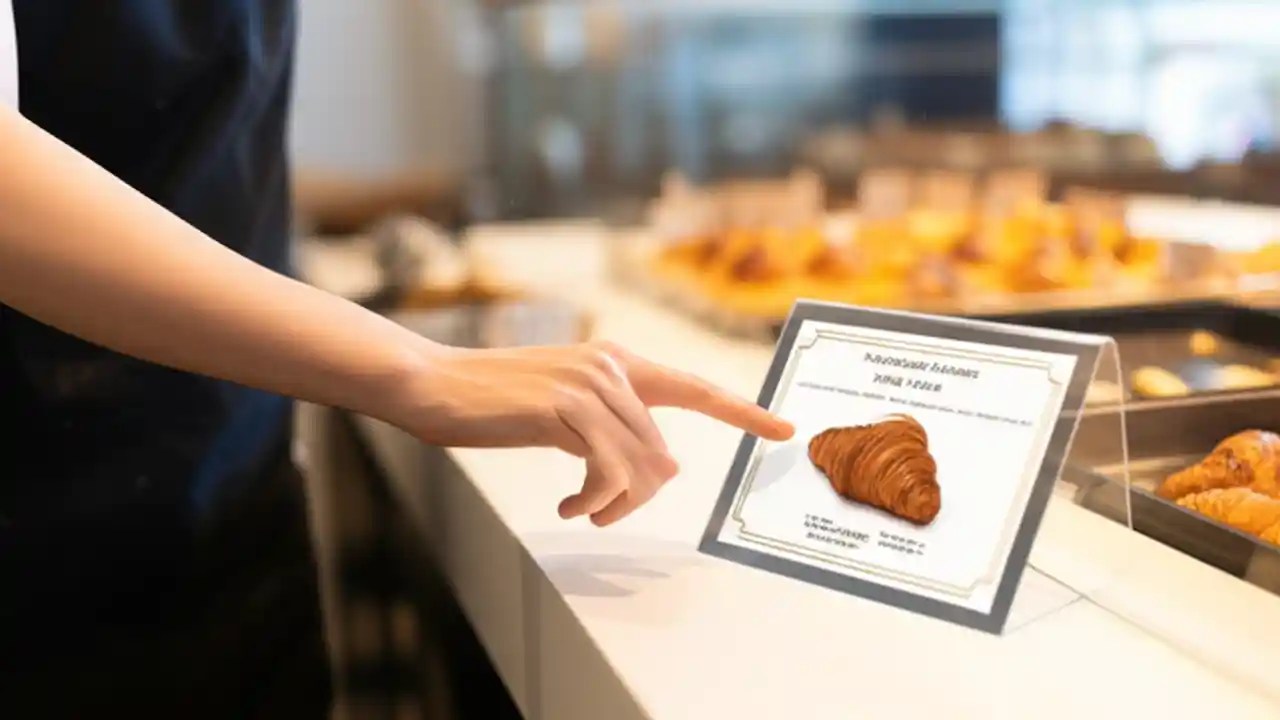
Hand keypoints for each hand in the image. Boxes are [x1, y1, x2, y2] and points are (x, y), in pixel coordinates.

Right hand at [394, 340, 793, 525]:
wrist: (433, 385)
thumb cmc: (494, 402)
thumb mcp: (564, 410)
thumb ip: (612, 427)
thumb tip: (664, 465)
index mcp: (618, 363)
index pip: (695, 388)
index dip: (744, 412)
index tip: (785, 429)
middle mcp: (613, 368)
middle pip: (664, 454)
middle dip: (638, 498)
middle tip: (598, 512)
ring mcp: (590, 386)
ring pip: (642, 468)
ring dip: (612, 505)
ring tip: (580, 508)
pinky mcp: (565, 410)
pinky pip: (608, 475)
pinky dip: (592, 503)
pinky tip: (565, 506)